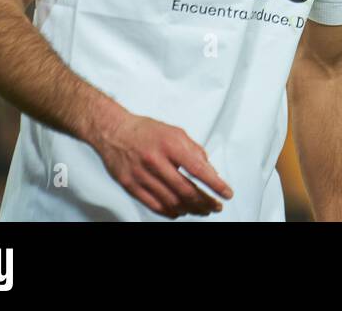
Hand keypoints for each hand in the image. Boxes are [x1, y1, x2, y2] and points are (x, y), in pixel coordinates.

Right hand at [93, 112, 232, 217]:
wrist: (114, 132)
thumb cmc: (146, 131)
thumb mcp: (176, 132)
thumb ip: (195, 151)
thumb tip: (210, 171)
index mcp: (170, 144)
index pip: (199, 169)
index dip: (215, 184)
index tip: (226, 193)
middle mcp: (155, 161)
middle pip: (185, 190)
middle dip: (205, 201)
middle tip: (215, 206)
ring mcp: (141, 175)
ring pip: (171, 201)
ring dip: (190, 209)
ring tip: (202, 210)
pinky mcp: (131, 185)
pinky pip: (155, 205)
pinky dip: (171, 211)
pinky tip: (181, 211)